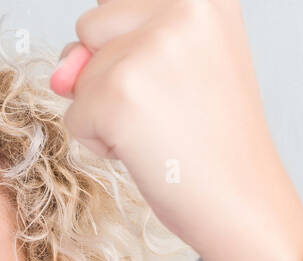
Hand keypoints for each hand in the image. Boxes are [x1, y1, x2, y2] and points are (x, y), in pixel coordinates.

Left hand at [51, 0, 302, 260]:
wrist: (242, 199)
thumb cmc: (211, 137)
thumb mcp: (173, 67)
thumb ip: (111, 47)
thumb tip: (60, 74)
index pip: (116, 3)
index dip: (128, 49)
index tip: (173, 78)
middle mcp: (183, 6)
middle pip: (91, 27)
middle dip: (110, 72)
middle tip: (168, 107)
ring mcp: (149, 49)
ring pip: (78, 74)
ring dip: (104, 109)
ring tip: (160, 128)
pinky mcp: (119, 95)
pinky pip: (74, 116)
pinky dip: (99, 143)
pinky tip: (147, 149)